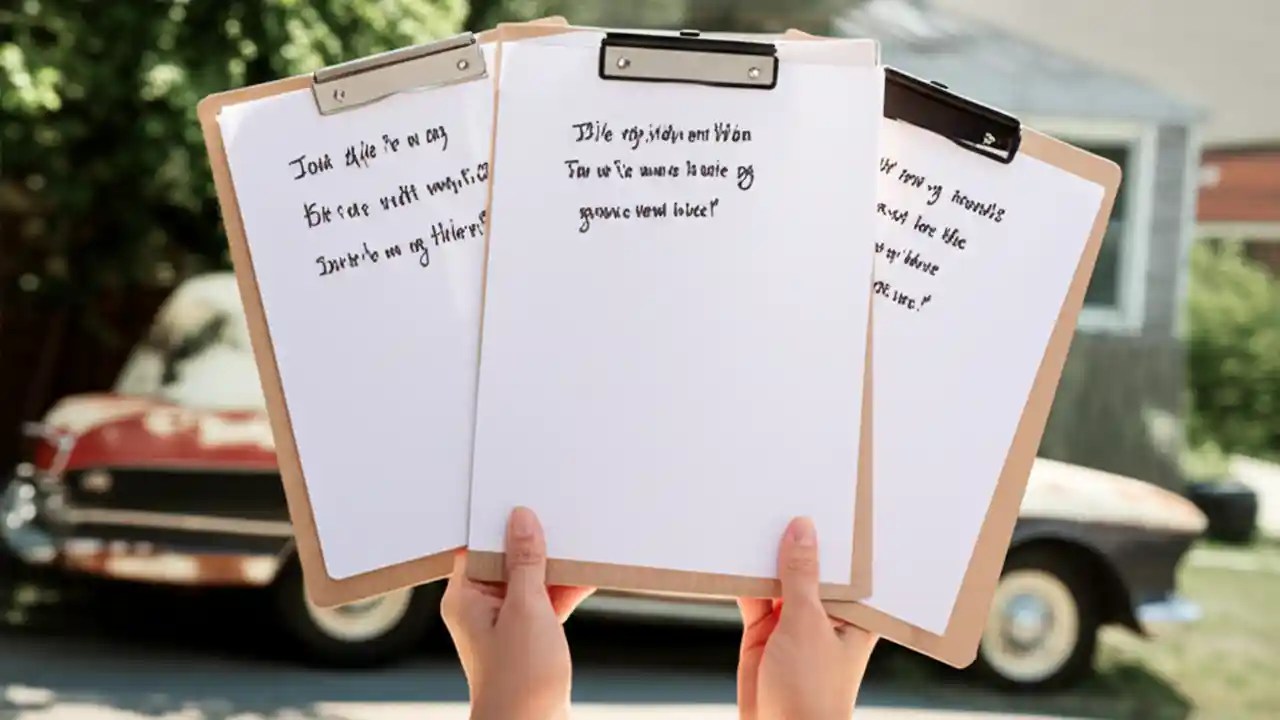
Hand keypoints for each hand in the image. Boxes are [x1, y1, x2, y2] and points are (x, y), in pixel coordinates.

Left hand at [441, 507, 594, 719]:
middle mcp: (480, 608)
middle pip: (507, 561)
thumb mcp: (527, 608)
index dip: (500, 525)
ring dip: (554, 569)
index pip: (478, 547)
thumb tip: (521, 520)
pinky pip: (545, 602)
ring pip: (529, 581)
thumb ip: (526, 562)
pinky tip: (585, 579)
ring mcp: (505, 623)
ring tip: (579, 548)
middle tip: (559, 522)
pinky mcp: (528, 637)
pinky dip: (563, 592)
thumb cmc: (518, 680)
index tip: (524, 504)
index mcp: (464, 598)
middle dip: (535, 545)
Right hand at [737, 517, 877, 719]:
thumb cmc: (813, 694)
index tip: (823, 496)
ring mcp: (793, 626)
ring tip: (754, 518)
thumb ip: (801, 575)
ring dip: (766, 559)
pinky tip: (734, 558)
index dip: (834, 535)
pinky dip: (744, 583)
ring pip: (779, 582)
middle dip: (796, 542)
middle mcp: (825, 617)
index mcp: (854, 615)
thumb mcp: (807, 624)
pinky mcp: (764, 636)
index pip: (846, 566)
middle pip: (809, 570)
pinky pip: (753, 600)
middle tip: (781, 498)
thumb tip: (803, 529)